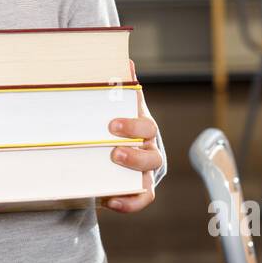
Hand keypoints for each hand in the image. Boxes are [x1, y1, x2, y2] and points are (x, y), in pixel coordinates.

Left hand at [103, 59, 162, 213]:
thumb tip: (125, 60)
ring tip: (113, 179)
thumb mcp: (117, 104)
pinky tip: (110, 201)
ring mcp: (146, 170)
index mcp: (142, 127)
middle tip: (114, 152)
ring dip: (132, 178)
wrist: (117, 148)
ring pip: (148, 177)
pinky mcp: (140, 188)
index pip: (145, 125)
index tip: (111, 126)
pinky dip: (129, 202)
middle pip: (151, 154)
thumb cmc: (117, 123)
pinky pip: (141, 198)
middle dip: (133, 155)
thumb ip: (121, 85)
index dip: (132, 125)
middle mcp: (149, 148)